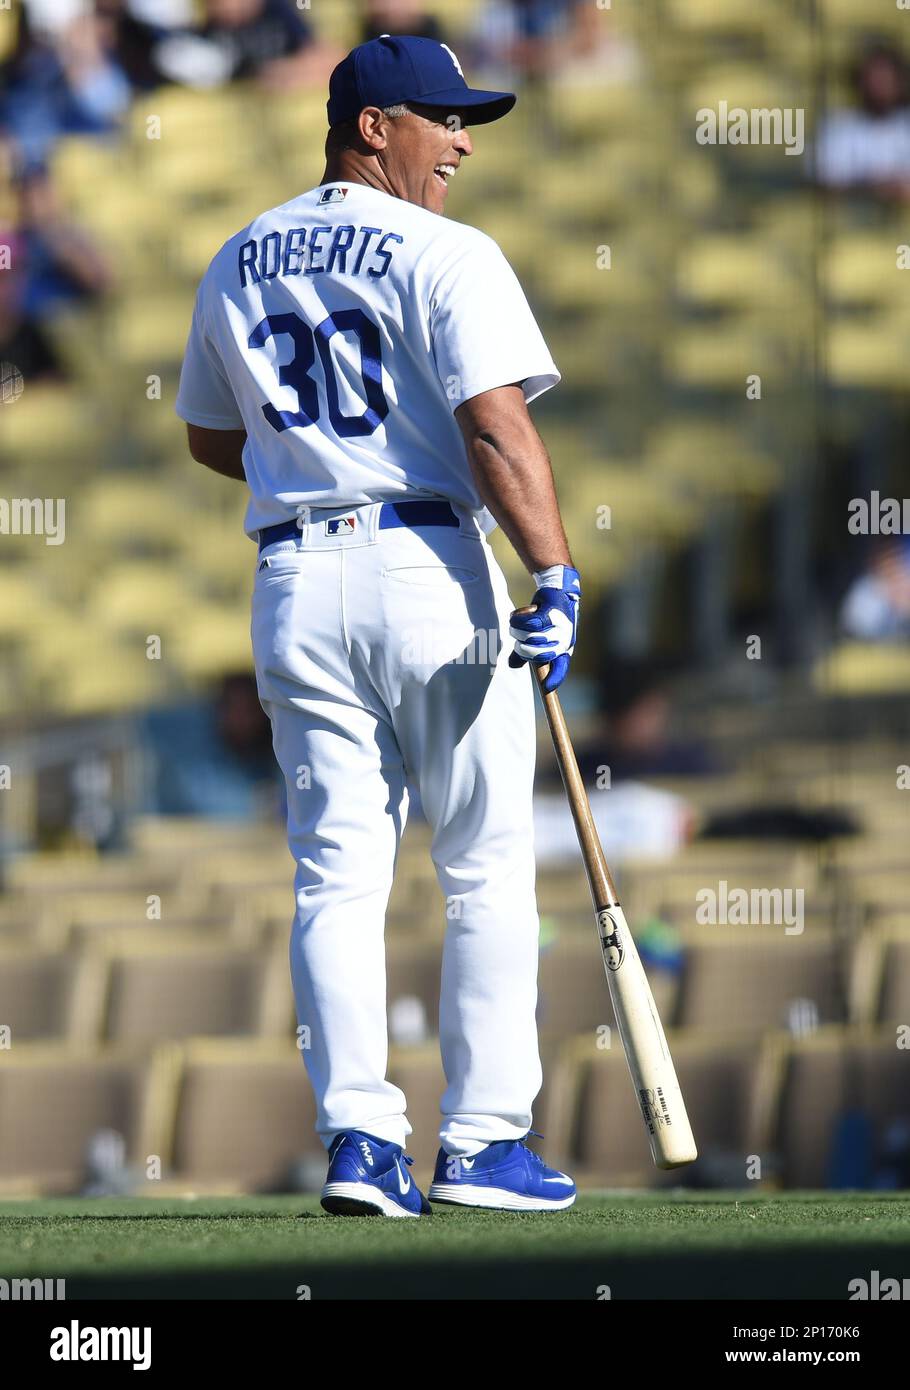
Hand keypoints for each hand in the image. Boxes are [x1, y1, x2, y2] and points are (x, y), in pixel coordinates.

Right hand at [509, 565, 580, 692]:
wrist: (557, 590)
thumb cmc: (548, 616)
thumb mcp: (539, 635)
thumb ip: (525, 651)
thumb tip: (513, 665)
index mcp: (563, 649)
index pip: (561, 667)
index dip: (555, 678)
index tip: (548, 688)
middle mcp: (563, 640)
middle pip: (535, 655)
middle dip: (522, 647)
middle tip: (520, 636)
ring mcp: (559, 628)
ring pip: (529, 638)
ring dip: (519, 629)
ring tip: (523, 620)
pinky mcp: (550, 614)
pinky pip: (530, 623)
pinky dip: (521, 619)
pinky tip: (521, 613)